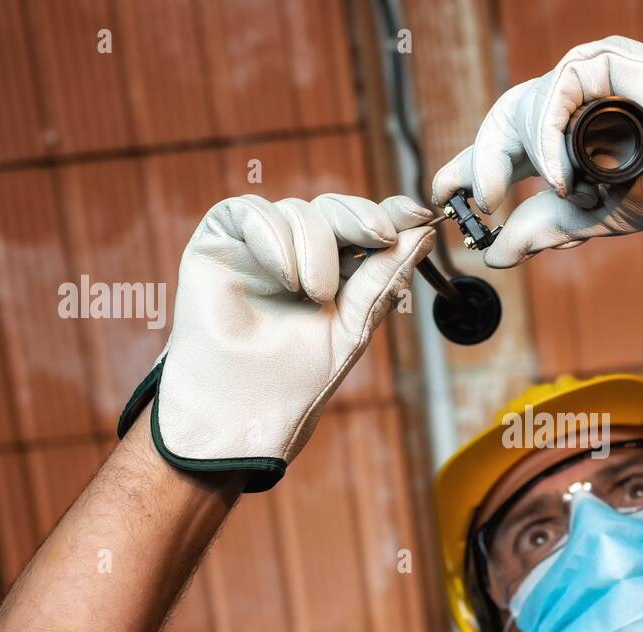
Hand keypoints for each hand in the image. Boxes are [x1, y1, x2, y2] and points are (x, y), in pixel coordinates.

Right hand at [117, 193, 435, 490]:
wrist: (243, 410)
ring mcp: (257, 247)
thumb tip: (424, 233)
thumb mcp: (355, 323)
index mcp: (333, 274)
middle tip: (381, 237)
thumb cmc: (296, 380)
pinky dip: (274, 235)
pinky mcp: (218, 242)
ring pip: (298, 210)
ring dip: (317, 247)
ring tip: (315, 294)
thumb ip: (385, 276)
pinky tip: (285, 275)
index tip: (418, 212)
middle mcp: (295, 255)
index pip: (363, 228)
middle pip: (334, 209)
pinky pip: (250, 211)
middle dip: (360, 219)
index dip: (391, 213)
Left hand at [432, 36, 642, 267]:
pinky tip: (561, 174)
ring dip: (520, 158)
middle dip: (478, 165)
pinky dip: (549, 137)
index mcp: (572, 141)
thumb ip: (544, 231)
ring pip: (521, 110)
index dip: (470, 168)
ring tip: (537, 194)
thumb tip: (493, 257)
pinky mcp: (602, 62)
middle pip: (502, 126)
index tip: (438, 196)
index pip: (506, 148)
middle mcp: (573, 109)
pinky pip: (551, 94)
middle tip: (471, 205)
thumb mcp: (597, 219)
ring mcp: (587, 83)